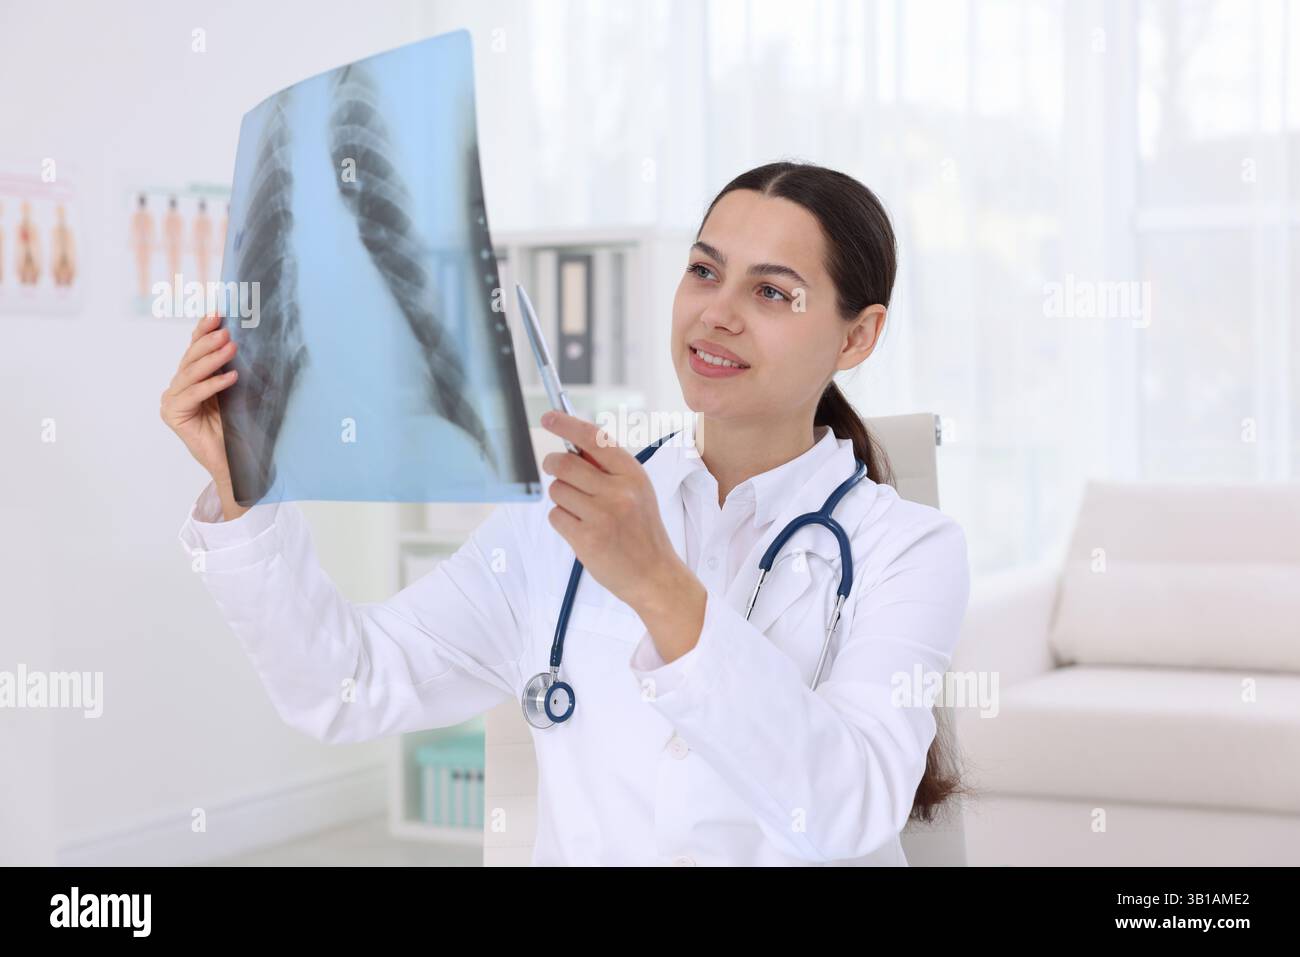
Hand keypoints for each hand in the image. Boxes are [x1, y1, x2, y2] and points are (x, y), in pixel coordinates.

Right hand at [160, 312, 245, 518]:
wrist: (237, 461)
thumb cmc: (239, 426)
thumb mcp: (240, 390)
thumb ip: (235, 367)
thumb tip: (248, 338)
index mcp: (192, 378)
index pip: (196, 348)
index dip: (204, 329)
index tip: (218, 312)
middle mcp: (178, 387)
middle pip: (190, 358)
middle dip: (208, 341)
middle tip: (225, 330)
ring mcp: (172, 401)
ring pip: (190, 373)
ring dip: (212, 359)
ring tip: (231, 347)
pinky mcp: (173, 415)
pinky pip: (193, 395)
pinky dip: (212, 385)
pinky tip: (231, 377)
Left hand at [540, 411, 688, 614]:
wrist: (654, 575)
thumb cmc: (642, 531)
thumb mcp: (637, 492)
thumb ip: (609, 469)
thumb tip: (572, 444)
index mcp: (633, 474)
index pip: (594, 438)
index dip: (567, 424)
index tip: (549, 417)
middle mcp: (619, 492)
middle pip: (564, 464)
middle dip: (553, 465)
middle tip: (556, 470)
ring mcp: (602, 516)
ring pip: (557, 491)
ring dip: (562, 498)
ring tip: (583, 512)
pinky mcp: (586, 539)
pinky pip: (555, 516)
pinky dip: (562, 520)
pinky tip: (581, 529)